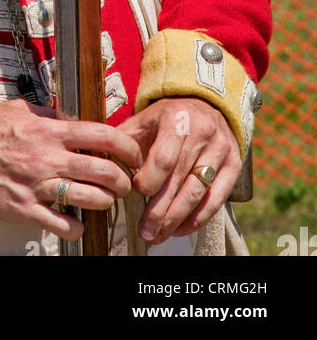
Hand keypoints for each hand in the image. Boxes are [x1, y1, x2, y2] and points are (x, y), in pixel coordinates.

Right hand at [0, 99, 142, 240]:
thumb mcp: (19, 109)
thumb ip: (49, 114)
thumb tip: (74, 118)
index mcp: (49, 129)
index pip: (102, 135)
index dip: (127, 147)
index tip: (133, 155)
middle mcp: (48, 157)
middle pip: (105, 171)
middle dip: (123, 181)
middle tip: (123, 183)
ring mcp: (37, 185)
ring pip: (91, 199)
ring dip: (105, 203)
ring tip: (103, 201)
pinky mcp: (24, 210)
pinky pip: (64, 225)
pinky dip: (77, 226)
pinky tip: (75, 220)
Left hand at [117, 97, 240, 244]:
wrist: (204, 104)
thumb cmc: (167, 118)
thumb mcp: (145, 119)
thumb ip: (125, 141)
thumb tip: (104, 164)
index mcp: (176, 117)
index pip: (163, 158)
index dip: (148, 181)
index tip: (134, 191)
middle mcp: (202, 132)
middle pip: (180, 180)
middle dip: (160, 211)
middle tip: (145, 232)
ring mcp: (221, 149)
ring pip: (198, 193)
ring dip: (177, 219)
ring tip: (159, 235)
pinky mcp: (234, 164)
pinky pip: (216, 199)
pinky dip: (198, 218)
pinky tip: (180, 229)